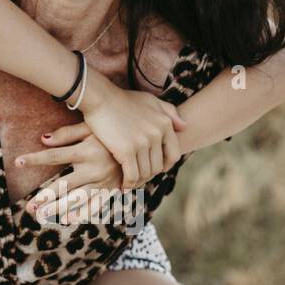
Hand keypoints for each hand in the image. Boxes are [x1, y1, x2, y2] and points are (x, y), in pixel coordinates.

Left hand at [20, 124, 123, 223]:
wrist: (142, 142)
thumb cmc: (111, 131)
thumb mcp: (91, 127)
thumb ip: (67, 134)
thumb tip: (43, 139)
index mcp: (86, 150)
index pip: (54, 156)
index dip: (35, 159)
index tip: (17, 161)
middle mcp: (94, 169)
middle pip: (64, 186)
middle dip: (45, 197)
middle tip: (29, 207)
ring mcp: (104, 182)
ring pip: (77, 199)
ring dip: (58, 209)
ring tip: (41, 216)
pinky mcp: (112, 190)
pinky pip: (96, 206)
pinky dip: (82, 214)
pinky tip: (68, 219)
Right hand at [80, 70, 183, 189]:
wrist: (99, 98)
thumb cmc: (123, 99)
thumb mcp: (150, 100)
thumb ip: (169, 112)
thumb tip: (184, 127)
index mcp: (165, 124)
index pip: (173, 154)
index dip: (165, 165)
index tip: (155, 169)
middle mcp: (157, 134)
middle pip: (158, 167)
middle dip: (148, 174)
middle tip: (138, 177)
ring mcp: (142, 143)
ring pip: (145, 173)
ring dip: (138, 181)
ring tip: (129, 182)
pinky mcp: (127, 151)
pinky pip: (132, 175)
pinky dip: (128, 184)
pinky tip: (122, 186)